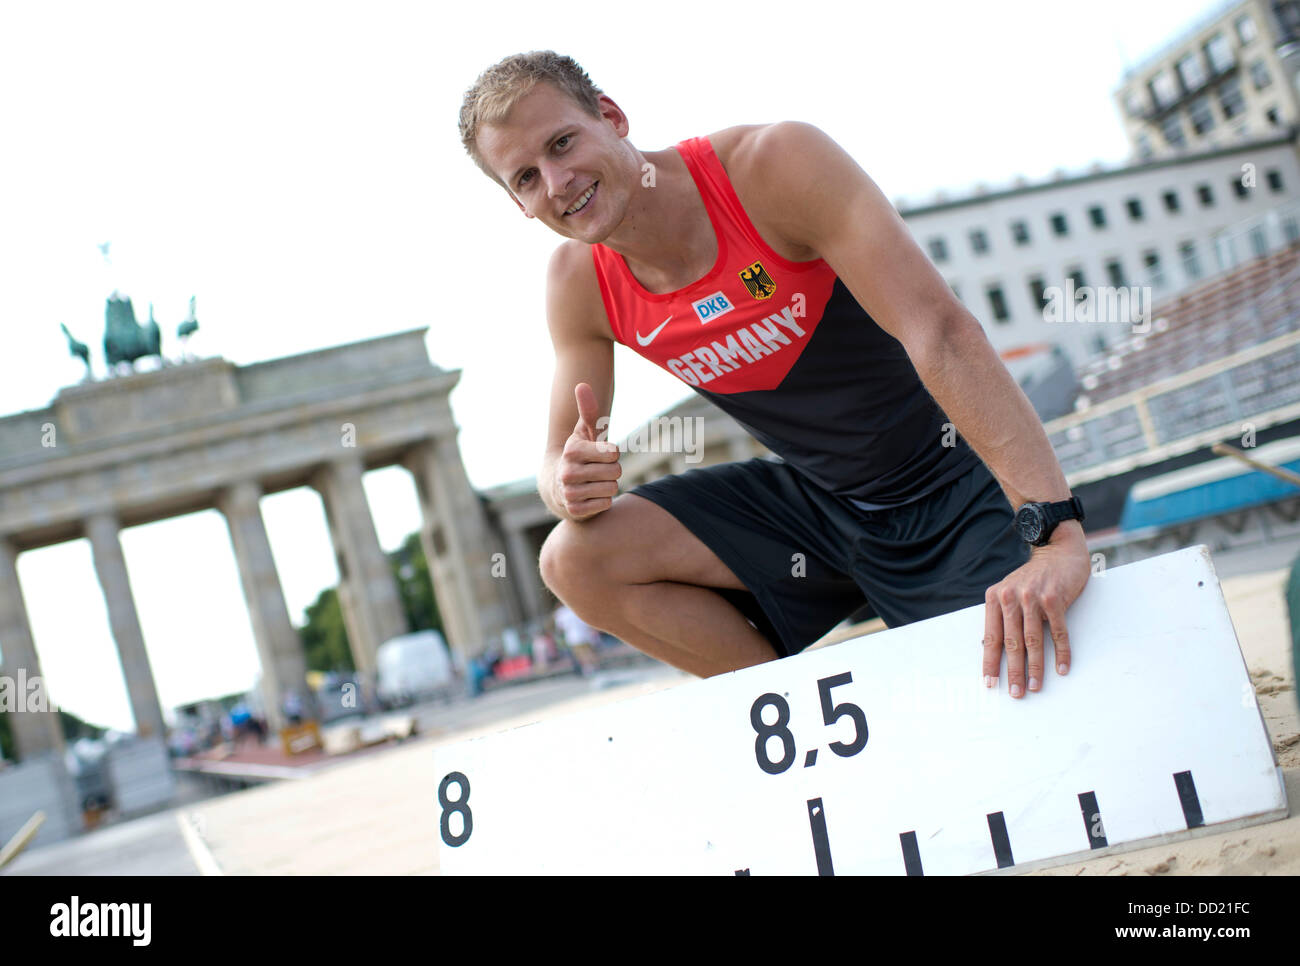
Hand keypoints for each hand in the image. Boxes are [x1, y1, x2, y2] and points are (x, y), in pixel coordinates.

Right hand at [554, 383, 621, 519]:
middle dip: (612, 471)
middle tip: (598, 470)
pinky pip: (606, 504)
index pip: (614, 452)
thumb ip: (588, 411)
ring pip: (612, 488)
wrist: (559, 486)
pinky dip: (603, 501)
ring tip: (595, 483)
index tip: (601, 454)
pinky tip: (591, 496)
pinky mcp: (574, 510)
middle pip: (615, 471)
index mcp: (572, 450)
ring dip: (609, 486)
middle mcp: (567, 471)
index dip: (612, 454)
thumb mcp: (585, 433)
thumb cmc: (580, 454)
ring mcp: (569, 492)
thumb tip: (582, 384)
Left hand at [982, 525, 1089, 697]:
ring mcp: (1032, 597)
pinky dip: (1061, 652)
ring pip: (1033, 640)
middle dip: (1012, 671)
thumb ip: (1002, 617)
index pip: (990, 637)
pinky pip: (1058, 631)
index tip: (990, 683)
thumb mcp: (1010, 592)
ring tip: (1035, 686)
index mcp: (995, 598)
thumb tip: (990, 650)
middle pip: (1011, 642)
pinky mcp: (1054, 598)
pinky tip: (1062, 668)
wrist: (1058, 552)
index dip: (990, 662)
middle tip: (1015, 693)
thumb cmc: (1033, 579)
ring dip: (1035, 667)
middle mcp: (1010, 597)